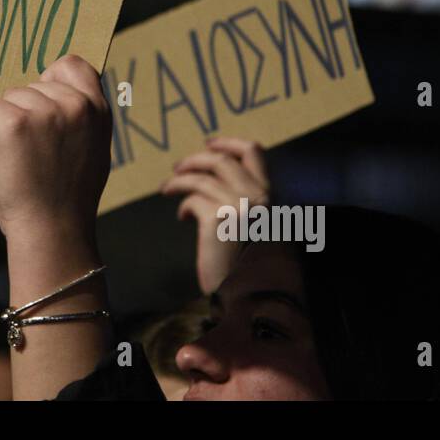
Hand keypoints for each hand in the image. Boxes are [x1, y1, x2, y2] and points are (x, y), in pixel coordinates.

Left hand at [0, 54, 111, 250]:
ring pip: (11, 95)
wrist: (54, 230)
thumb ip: (82, 116)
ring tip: (24, 155)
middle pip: (34, 83)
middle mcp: (76, 105)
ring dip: (9, 120)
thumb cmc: (68, 195)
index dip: (52, 78)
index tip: (44, 102)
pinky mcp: (16, 123)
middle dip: (27, 108)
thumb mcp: (94, 148)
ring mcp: (46, 112)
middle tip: (36, 148)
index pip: (72, 64)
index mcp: (98, 110)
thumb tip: (55, 87)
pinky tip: (6, 154)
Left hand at [160, 137, 269, 295]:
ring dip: (180, 180)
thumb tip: (220, 182)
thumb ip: (248, 205)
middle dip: (195, 159)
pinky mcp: (218, 221)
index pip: (254, 152)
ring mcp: (239, 207)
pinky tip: (182, 217)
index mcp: (272, 196)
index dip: (228, 142)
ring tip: (167, 188)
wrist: (255, 297)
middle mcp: (258, 197)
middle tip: (178, 167)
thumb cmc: (254, 266)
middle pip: (221, 160)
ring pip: (202, 178)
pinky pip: (193, 200)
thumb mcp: (260, 228)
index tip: (209, 143)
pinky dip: (184, 205)